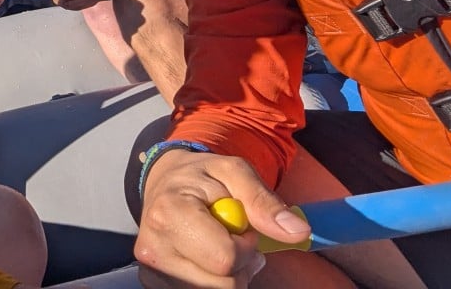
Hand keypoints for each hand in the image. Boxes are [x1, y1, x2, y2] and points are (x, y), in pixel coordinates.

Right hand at [135, 150, 311, 287]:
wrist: (164, 181)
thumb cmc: (202, 175)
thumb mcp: (234, 172)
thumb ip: (263, 201)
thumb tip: (298, 232)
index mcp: (169, 213)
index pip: (225, 259)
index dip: (246, 246)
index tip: (242, 226)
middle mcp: (153, 246)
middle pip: (222, 284)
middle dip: (240, 264)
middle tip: (234, 236)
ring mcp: (152, 268)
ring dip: (229, 275)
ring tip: (220, 244)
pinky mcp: (154, 281)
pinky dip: (213, 280)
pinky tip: (207, 256)